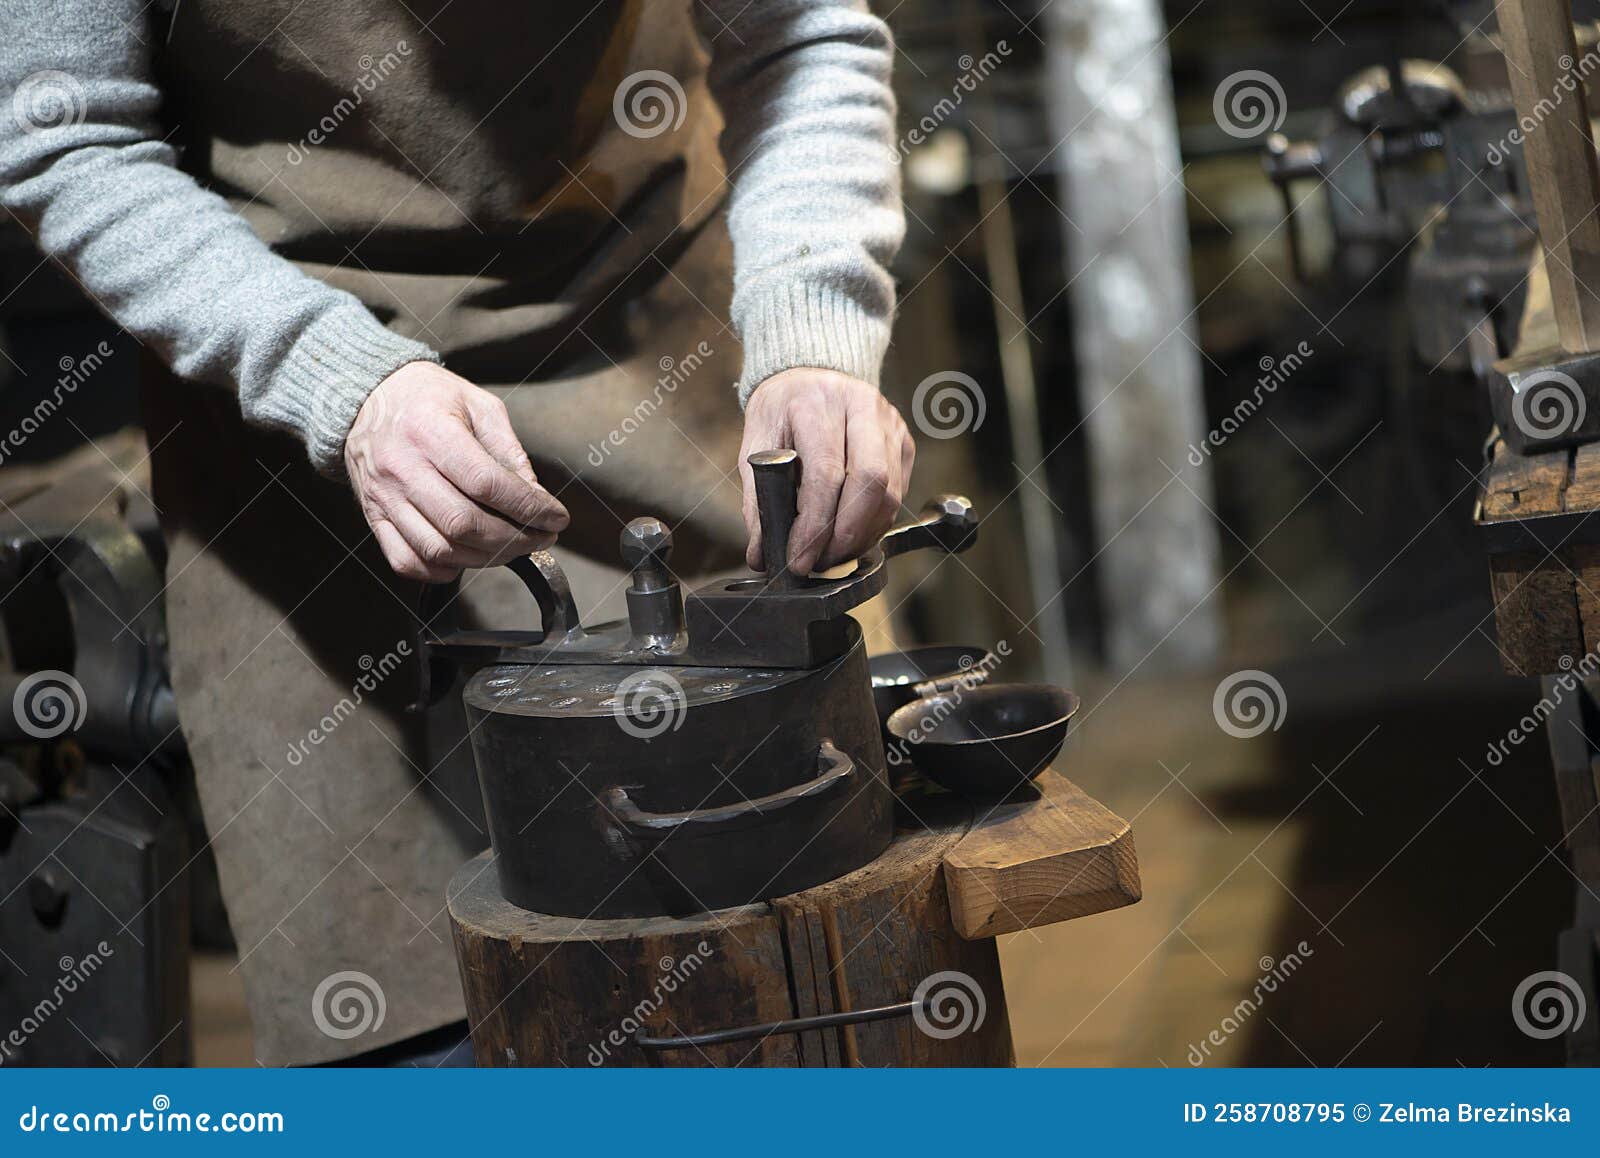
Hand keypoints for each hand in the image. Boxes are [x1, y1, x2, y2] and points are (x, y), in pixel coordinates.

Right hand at [344, 362, 569, 581]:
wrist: (368, 397)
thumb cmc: (428, 398)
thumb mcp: (478, 405)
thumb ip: (509, 451)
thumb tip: (535, 497)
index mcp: (430, 431)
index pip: (487, 483)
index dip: (529, 508)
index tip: (556, 518)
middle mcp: (402, 467)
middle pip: (464, 523)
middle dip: (515, 539)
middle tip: (541, 537)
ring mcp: (383, 497)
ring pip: (439, 549)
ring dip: (485, 558)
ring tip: (512, 547)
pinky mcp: (373, 517)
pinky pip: (407, 561)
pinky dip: (442, 570)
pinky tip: (468, 555)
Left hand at [739, 368, 914, 573]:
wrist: (811, 372)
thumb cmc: (781, 410)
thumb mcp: (757, 446)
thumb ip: (759, 499)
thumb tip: (763, 553)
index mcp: (816, 403)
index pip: (825, 475)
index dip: (814, 526)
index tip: (798, 559)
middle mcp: (861, 407)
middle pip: (870, 484)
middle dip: (844, 535)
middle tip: (819, 562)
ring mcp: (889, 423)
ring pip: (889, 493)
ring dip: (862, 535)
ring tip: (832, 554)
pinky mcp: (903, 441)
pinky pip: (897, 493)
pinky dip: (875, 524)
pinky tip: (850, 536)